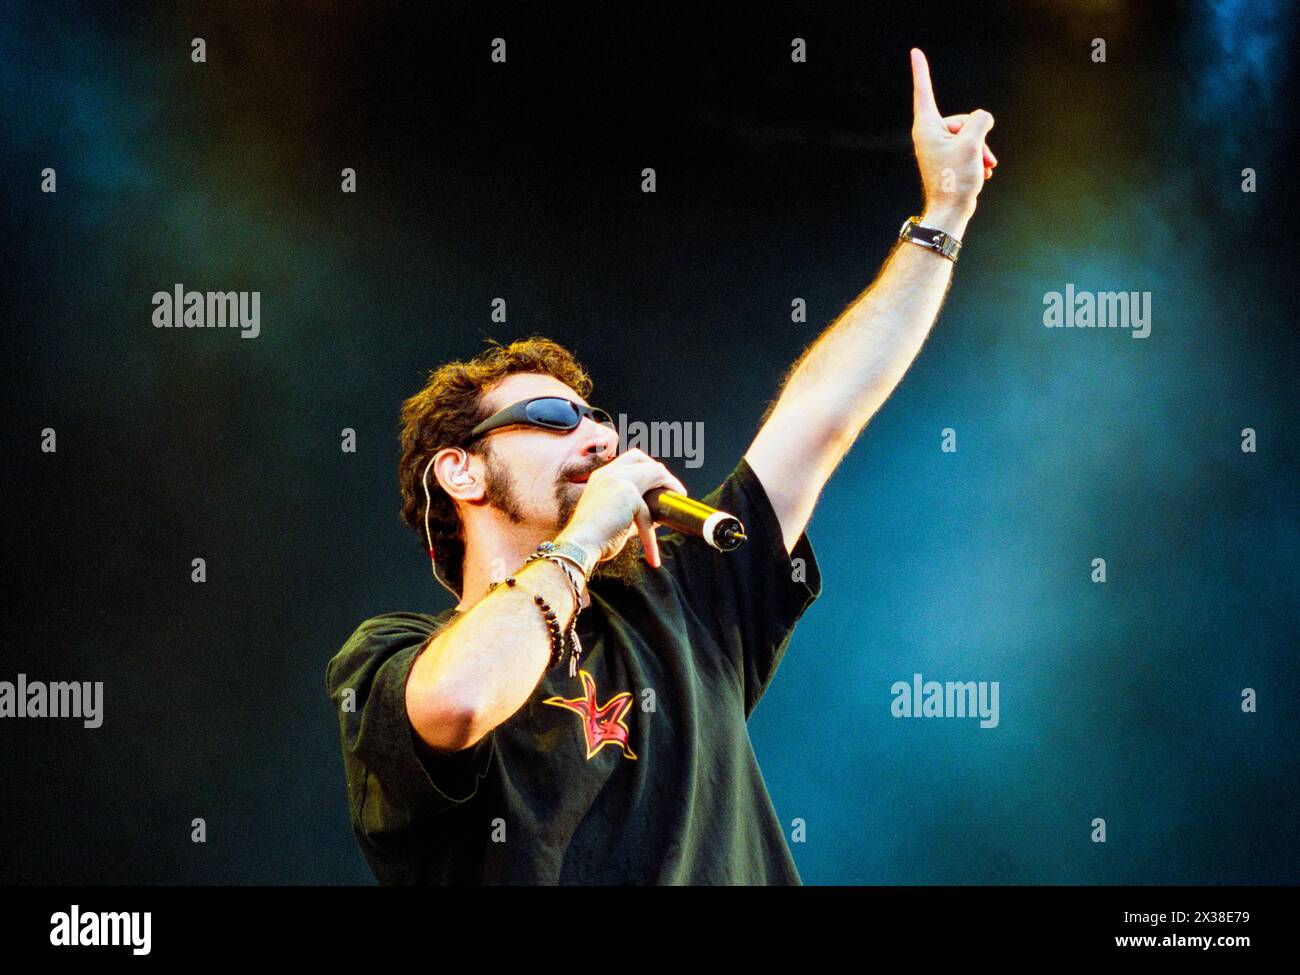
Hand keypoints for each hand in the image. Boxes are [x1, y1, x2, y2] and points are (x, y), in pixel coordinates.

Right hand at [555, 448, 687, 569]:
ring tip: (678, 502)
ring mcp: (617, 480)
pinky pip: (650, 513)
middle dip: (659, 472)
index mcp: (600, 477)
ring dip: (670, 486)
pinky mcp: (628, 495)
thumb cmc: (592, 539)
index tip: (656, 488)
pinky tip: (653, 556)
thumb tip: (658, 517)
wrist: (576, 547)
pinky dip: (653, 536)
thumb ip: (633, 512)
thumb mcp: (614, 518)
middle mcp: (607, 474)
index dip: (646, 469)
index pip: (627, 460)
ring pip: (654, 472)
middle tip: (673, 491)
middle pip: (640, 458)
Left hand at [910, 48, 996, 229]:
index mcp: (927, 127)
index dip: (921, 71)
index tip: (915, 52)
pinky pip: (967, 148)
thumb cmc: (955, 179)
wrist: (951, 212)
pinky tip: (981, 173)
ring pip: (968, 136)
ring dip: (980, 150)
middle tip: (978, 157)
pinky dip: (977, 158)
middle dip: (977, 136)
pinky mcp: (946, 158)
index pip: (924, 92)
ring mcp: (938, 147)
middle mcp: (929, 135)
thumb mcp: (972, 143)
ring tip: (982, 168)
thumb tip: (982, 118)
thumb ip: (979, 120)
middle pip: (961, 120)